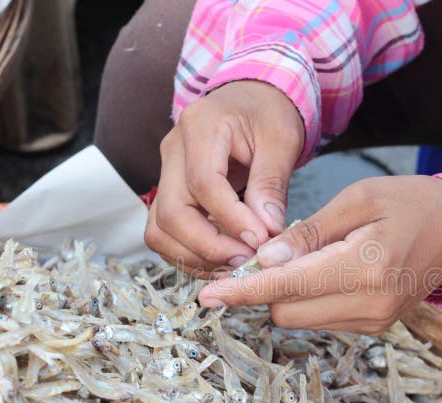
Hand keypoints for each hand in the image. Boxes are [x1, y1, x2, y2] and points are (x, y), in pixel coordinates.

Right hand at [144, 81, 303, 276]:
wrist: (251, 99)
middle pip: (171, 213)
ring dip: (195, 257)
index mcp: (200, 126)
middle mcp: (172, 150)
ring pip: (159, 230)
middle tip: (247, 260)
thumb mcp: (282, 141)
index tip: (260, 240)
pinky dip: (191, 254)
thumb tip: (268, 232)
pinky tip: (224, 259)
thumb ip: (271, 185)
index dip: (231, 219)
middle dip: (208, 246)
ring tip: (236, 264)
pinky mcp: (168, 193)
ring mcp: (165, 173)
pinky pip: (166, 233)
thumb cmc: (268, 113)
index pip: (204, 184)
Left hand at [198, 175, 441, 333]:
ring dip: (286, 292)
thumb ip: (309, 233)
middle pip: (285, 311)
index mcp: (365, 267)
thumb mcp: (359, 199)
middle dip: (265, 286)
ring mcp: (374, 321)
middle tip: (264, 252)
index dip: (243, 290)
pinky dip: (308, 298)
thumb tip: (264, 259)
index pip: (287, 286)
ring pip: (299, 319)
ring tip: (306, 254)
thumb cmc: (413, 203)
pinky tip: (322, 269)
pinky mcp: (374, 326)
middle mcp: (369, 305)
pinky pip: (320, 319)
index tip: (207, 296)